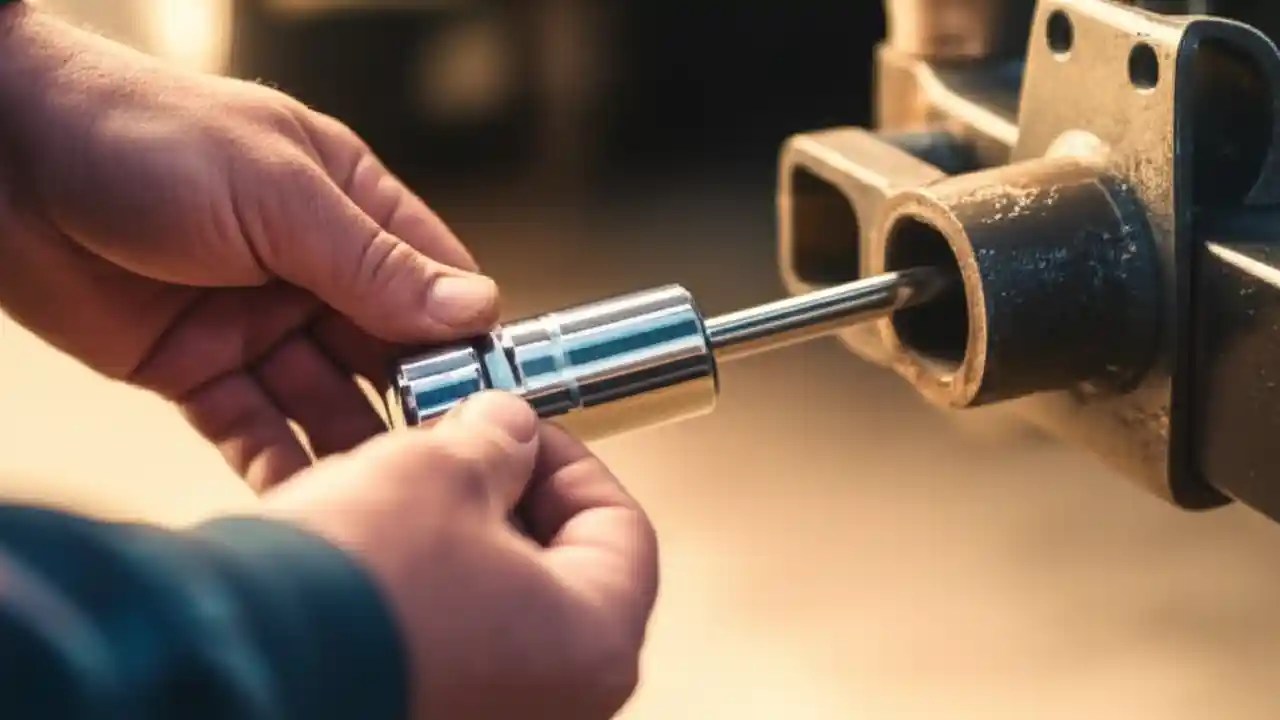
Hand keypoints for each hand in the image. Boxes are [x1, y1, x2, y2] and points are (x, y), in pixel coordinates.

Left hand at [0, 8, 497, 487]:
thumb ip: (372, 259)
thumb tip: (475, 309)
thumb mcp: (275, 192)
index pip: (432, 281)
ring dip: (358, 446)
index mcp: (346, 205)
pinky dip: (283, 465)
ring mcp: (255, 323)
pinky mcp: (198, 371)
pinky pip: (253, 428)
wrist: (1, 162)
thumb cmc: (141, 136)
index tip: (497, 396)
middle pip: (388, 351)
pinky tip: (319, 501)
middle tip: (449, 463)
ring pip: (326, 399)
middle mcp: (311, 269)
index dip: (467, 338)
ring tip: (393, 496)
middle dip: (418, 403)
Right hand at [263, 393, 659, 718]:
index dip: (567, 458)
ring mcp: (486, 714)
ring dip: (451, 535)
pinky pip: (435, 637)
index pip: (620, 527)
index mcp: (593, 642)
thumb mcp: (441, 471)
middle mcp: (554, 701)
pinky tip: (367, 539)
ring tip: (403, 485)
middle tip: (461, 450)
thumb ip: (496, 440)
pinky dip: (414, 585)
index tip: (523, 429)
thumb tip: (506, 430)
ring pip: (489, 601)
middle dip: (503, 494)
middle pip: (556, 567)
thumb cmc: (352, 593)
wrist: (236, 664)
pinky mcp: (420, 712)